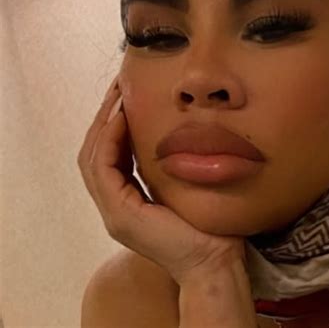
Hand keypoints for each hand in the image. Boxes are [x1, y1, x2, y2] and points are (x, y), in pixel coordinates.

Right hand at [77, 75, 247, 284]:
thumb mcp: (185, 185)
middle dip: (103, 117)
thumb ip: (169, 165)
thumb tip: (175, 130)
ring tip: (117, 95)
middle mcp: (115, 206)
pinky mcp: (121, 215)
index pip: (109, 156)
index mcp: (128, 200)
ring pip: (92, 159)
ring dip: (103, 123)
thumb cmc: (209, 226)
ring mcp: (114, 212)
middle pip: (94, 153)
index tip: (125, 95)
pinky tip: (121, 118)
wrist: (215, 262)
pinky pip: (104, 170)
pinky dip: (109, 141)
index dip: (112, 125)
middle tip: (117, 87)